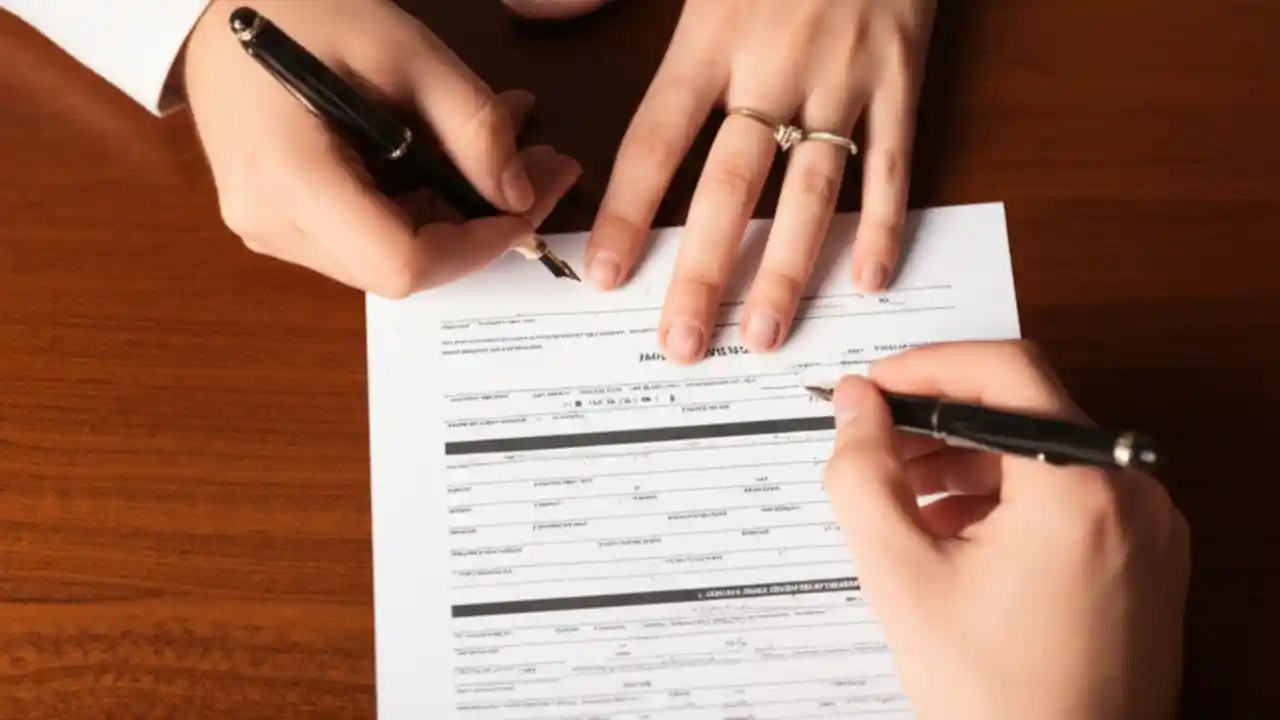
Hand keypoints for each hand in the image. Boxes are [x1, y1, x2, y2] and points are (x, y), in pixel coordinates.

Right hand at [184, 0, 580, 296]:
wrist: (218, 3)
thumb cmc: (303, 10)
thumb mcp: (405, 50)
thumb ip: (473, 126)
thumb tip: (519, 196)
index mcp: (287, 179)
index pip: (402, 264)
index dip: (477, 248)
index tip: (526, 204)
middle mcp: (270, 223)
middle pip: (400, 270)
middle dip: (478, 231)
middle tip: (538, 170)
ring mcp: (268, 230)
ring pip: (389, 258)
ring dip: (456, 215)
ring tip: (506, 149)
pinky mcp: (279, 223)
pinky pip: (366, 237)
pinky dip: (421, 204)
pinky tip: (450, 155)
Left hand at [584, 0, 936, 361]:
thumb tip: (526, 14)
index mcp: (710, 33)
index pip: (656, 141)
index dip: (630, 214)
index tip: (609, 276)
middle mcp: (773, 64)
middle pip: (730, 186)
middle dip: (703, 272)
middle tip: (681, 342)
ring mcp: (844, 74)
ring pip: (812, 187)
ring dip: (787, 268)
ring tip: (762, 333)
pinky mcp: (904, 73)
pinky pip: (895, 160)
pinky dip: (886, 220)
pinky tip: (867, 276)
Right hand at [823, 341, 1189, 719]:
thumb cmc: (998, 701)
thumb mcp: (901, 578)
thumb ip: (862, 476)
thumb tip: (856, 407)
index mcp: (1080, 489)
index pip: (1004, 370)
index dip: (926, 367)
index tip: (875, 391)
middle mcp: (1132, 495)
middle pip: (1026, 409)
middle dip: (940, 420)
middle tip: (877, 444)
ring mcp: (1148, 529)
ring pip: (1046, 453)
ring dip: (969, 460)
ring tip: (906, 499)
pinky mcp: (1146, 558)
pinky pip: (1071, 495)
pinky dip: (1008, 496)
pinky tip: (954, 533)